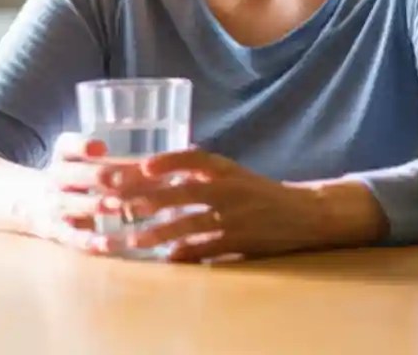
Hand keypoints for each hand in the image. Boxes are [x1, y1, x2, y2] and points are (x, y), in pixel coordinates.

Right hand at [23, 133, 143, 253]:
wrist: (32, 203)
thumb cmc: (72, 176)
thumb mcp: (79, 158)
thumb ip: (112, 159)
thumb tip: (154, 166)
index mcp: (63, 156)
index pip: (68, 146)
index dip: (83, 147)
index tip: (102, 148)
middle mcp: (57, 179)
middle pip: (78, 175)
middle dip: (103, 176)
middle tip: (131, 178)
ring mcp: (57, 207)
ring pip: (78, 205)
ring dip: (99, 205)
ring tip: (121, 205)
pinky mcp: (60, 233)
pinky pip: (74, 237)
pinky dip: (90, 241)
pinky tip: (108, 244)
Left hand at [106, 149, 331, 262]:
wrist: (301, 214)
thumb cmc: (254, 190)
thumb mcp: (228, 171)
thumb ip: (193, 169)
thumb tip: (145, 166)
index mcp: (223, 168)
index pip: (190, 159)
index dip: (165, 162)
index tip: (140, 167)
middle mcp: (227, 189)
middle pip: (180, 194)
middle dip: (146, 200)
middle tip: (116, 205)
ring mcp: (232, 218)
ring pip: (187, 226)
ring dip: (156, 233)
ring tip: (132, 238)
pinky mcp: (237, 243)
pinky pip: (204, 250)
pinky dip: (183, 254)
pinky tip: (164, 258)